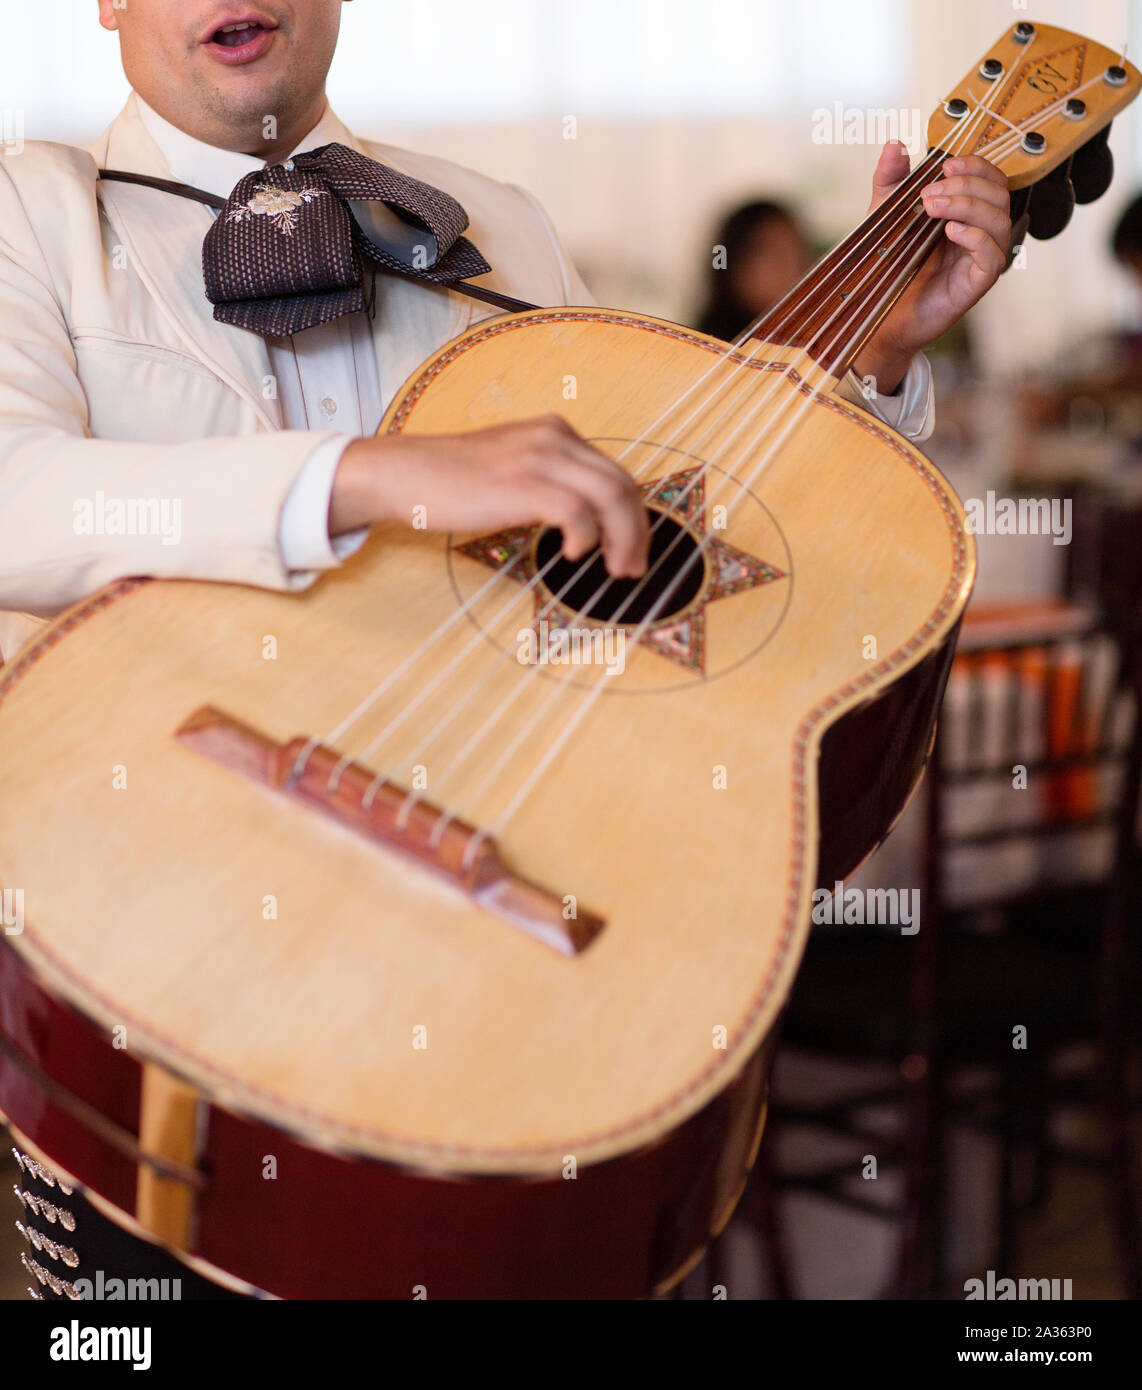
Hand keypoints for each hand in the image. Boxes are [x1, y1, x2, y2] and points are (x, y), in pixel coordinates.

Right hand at [330, 415, 650, 577]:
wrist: (403, 474)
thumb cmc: (451, 481)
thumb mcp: (513, 469)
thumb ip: (550, 481)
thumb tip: (586, 521)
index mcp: (555, 433)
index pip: (615, 473)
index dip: (634, 514)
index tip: (635, 548)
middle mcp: (554, 438)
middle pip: (622, 484)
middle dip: (638, 530)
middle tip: (636, 567)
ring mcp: (540, 458)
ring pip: (609, 497)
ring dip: (623, 539)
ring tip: (616, 569)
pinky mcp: (523, 484)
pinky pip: (577, 513)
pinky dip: (585, 538)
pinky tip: (572, 555)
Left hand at [853, 141, 1011, 394]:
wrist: (879, 315)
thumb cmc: (888, 264)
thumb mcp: (885, 214)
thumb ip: (891, 180)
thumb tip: (894, 144)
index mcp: (966, 212)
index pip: (990, 178)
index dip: (975, 166)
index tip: (944, 165)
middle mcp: (980, 233)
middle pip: (999, 194)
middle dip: (966, 185)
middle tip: (929, 193)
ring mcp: (981, 259)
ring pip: (1000, 220)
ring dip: (968, 206)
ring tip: (933, 208)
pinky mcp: (977, 284)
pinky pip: (993, 255)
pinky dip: (976, 238)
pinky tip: (950, 232)